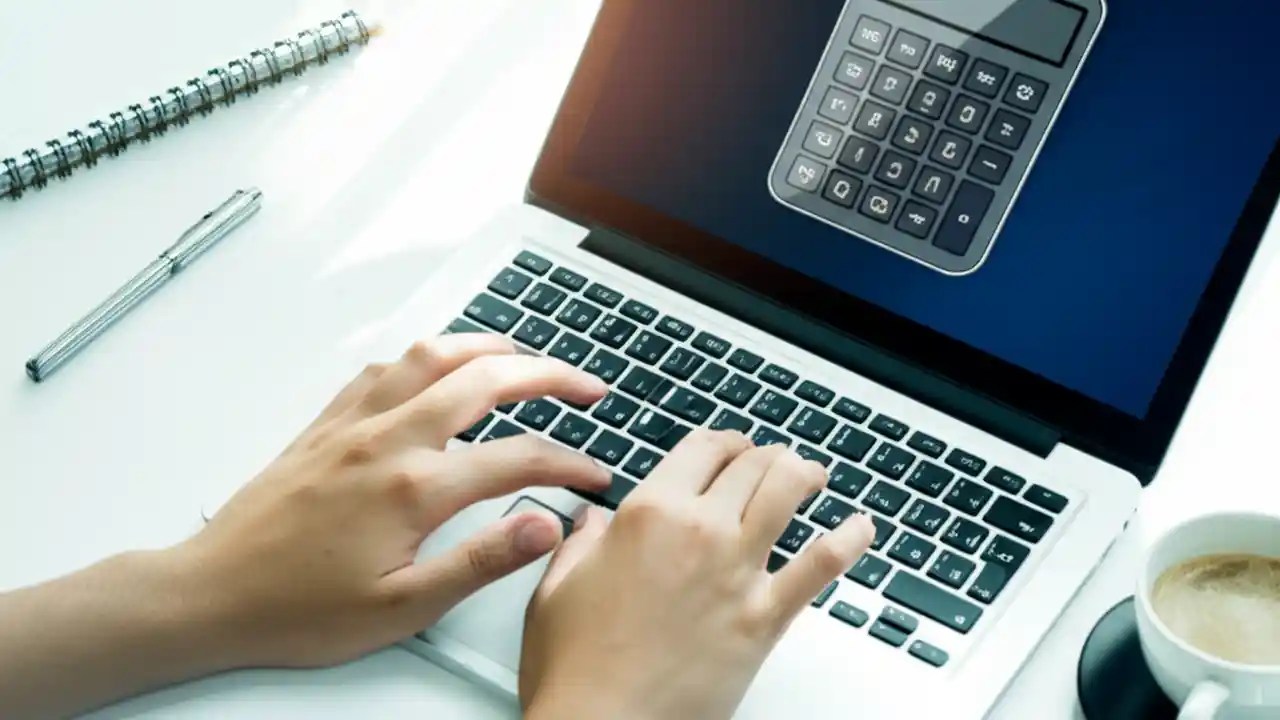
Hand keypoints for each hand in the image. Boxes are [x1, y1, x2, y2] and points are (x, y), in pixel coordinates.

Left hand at [178, 333, 610, 667]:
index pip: (518, 458)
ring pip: (432, 355)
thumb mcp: (402, 608)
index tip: (594, 474)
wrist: (211, 595)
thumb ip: (480, 561)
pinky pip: (383, 369)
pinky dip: (424, 357)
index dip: (569, 462)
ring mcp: (353, 425)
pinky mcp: (325, 425)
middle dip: (549, 375)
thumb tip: (544, 528)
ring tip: (523, 356)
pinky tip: (434, 369)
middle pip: (485, 380)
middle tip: (586, 386)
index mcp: (414, 488)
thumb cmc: (298, 610)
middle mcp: (386, 440)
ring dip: (487, 346)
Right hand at [520, 431, 875, 719]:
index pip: (702, 446)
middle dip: (764, 454)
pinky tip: (861, 527)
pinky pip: (821, 566)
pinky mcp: (764, 618)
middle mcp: (699, 531)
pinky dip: (849, 539)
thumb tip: (590, 522)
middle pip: (751, 462)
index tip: (730, 445)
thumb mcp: (556, 590)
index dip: (724, 439)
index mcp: (647, 514)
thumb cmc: (576, 669)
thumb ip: (578, 545)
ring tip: (812, 476)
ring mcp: (737, 572)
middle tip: (770, 460)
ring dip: (804, 474)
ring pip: (788, 492)